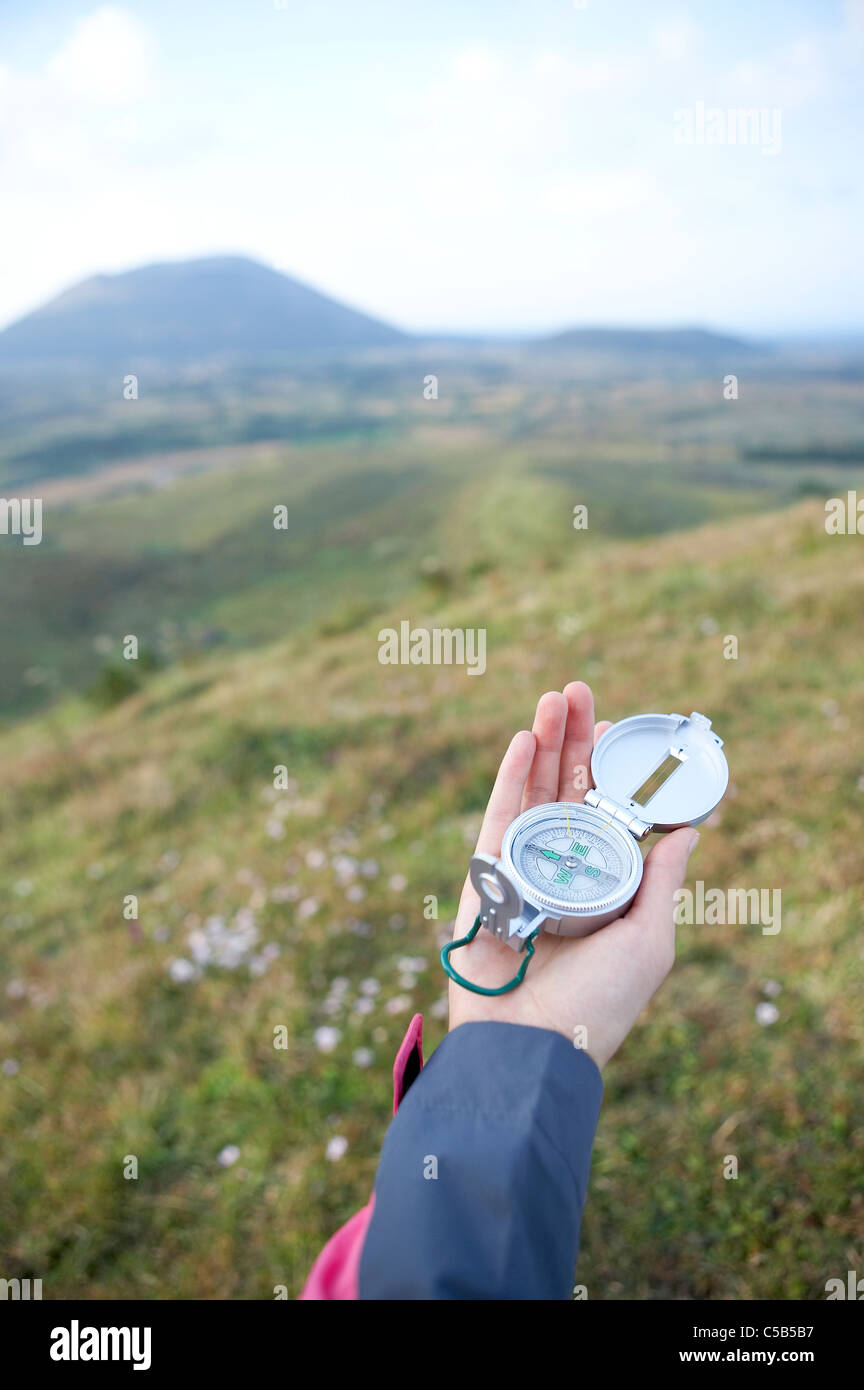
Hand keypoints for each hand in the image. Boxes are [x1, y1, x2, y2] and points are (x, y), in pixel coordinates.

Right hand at [448, 683, 698, 1067]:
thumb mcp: (649, 939)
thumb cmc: (599, 1005)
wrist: (532, 1045)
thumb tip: (688, 830)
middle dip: (574, 737)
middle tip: (579, 689)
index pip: (603, 810)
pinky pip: (498, 815)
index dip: (610, 768)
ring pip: (532, 790)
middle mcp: (559, 868)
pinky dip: (511, 775)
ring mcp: (520, 867)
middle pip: (565, 788)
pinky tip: (525, 737)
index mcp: (600, 883)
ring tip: (555, 696)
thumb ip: (660, 881)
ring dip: (544, 741)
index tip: (619, 728)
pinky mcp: (486, 874)